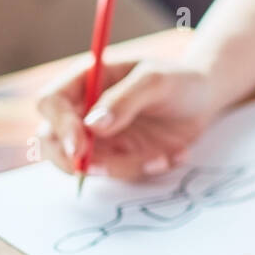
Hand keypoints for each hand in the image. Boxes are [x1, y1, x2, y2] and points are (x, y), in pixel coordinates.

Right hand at [35, 59, 217, 180]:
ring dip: (123, 167)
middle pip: (50, 141)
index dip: (59, 126)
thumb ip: (124, 99)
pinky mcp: (117, 157)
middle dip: (74, 160)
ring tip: (162, 156)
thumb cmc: (179, 79)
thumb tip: (92, 126)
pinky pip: (116, 174)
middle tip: (106, 168)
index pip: (51, 102)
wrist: (204, 99)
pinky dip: (141, 171)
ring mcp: (98, 137)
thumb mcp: (156, 81)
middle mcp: (83, 110)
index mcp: (85, 80)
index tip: (81, 147)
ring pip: (86, 165)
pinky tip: (169, 156)